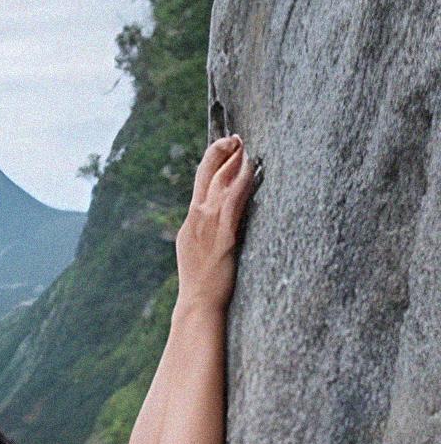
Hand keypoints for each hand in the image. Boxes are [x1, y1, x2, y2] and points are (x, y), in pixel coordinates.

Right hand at [175, 133, 257, 310]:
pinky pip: (234, 200)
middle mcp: (195, 219)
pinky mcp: (223, 234)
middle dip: (220, 151)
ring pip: (220, 182)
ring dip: (234, 160)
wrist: (198, 305)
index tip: (225, 148)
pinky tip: (252, 168)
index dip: (212, 162)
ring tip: (246, 146)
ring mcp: (207, 226)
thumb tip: (224, 223)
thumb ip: (209, 235)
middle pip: (205, 174)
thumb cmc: (203, 287)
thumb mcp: (200, 255)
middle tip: (236, 138)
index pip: (199, 184)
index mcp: (190, 224)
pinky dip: (243, 181)